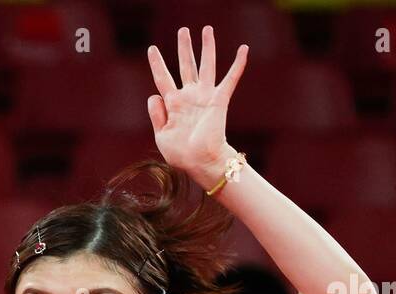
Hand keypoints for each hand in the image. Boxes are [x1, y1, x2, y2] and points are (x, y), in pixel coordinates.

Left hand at [147, 26, 247, 181]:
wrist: (201, 162)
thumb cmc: (181, 154)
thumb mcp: (162, 136)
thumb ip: (157, 115)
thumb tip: (154, 94)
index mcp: (173, 104)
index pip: (163, 78)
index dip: (157, 63)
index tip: (152, 48)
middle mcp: (189, 96)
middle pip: (186, 65)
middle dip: (184, 47)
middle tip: (183, 30)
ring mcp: (205, 96)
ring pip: (206, 65)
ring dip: (207, 47)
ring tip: (206, 29)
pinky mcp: (219, 100)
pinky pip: (230, 78)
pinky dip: (237, 64)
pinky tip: (243, 49)